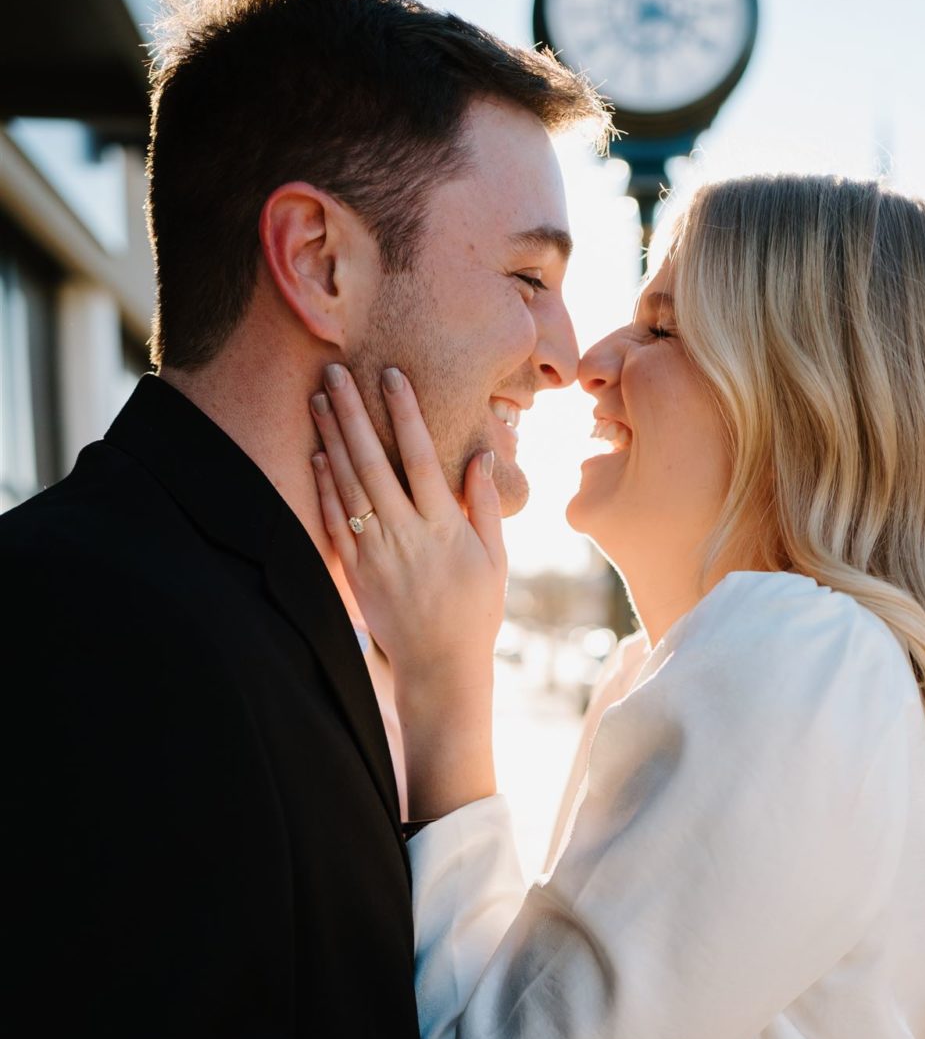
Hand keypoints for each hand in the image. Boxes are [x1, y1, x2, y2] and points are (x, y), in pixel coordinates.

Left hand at [311, 363, 504, 817]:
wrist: (440, 666)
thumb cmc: (475, 612)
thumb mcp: (494, 559)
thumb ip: (484, 506)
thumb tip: (482, 453)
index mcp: (444, 527)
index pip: (419, 457)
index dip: (404, 414)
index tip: (392, 375)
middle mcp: (405, 535)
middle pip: (372, 461)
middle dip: (352, 413)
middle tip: (335, 372)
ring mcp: (376, 553)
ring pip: (347, 484)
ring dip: (332, 439)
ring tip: (320, 398)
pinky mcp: (356, 571)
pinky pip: (336, 519)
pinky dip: (324, 484)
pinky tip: (317, 453)